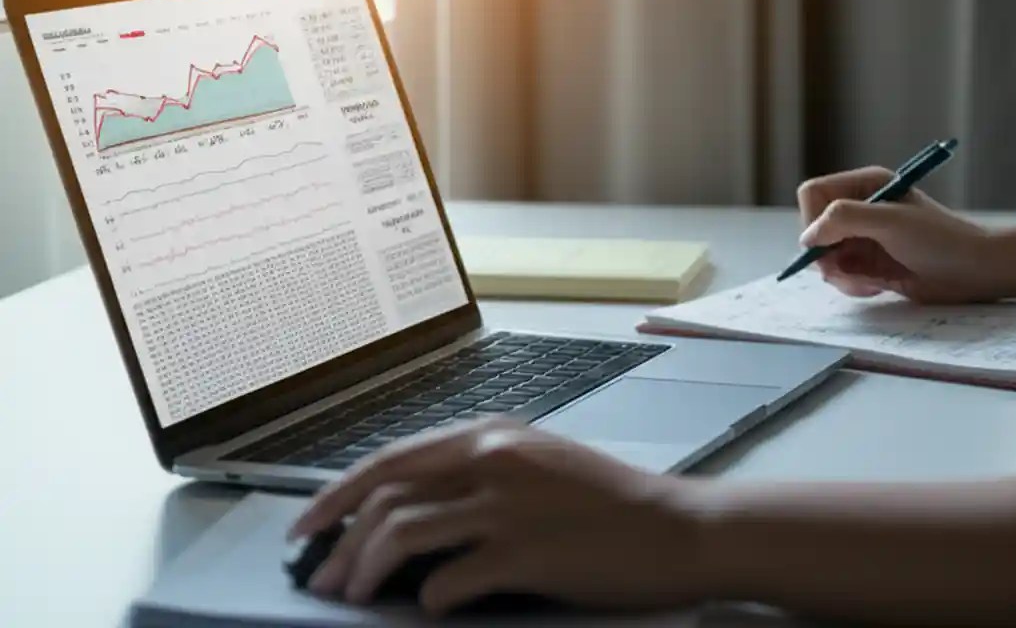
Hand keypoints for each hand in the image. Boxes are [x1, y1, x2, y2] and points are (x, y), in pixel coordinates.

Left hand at [289, 420, 704, 615]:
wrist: (679, 529)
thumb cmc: (613, 503)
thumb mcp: (540, 466)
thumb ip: (479, 475)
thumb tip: (411, 512)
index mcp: (491, 434)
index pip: (391, 458)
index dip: (337, 494)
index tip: (309, 526)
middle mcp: (492, 458)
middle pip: (383, 492)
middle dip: (338, 538)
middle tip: (321, 576)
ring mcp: (508, 504)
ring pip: (402, 533)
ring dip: (366, 570)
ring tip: (355, 598)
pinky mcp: (526, 552)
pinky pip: (449, 581)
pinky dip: (430, 599)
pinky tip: (432, 608)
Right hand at [797, 167, 994, 302]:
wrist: (974, 270)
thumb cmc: (939, 239)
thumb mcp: (890, 221)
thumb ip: (844, 219)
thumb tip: (807, 237)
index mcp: (864, 185)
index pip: (813, 194)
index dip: (812, 220)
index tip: (827, 245)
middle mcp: (859, 208)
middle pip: (814, 230)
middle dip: (827, 255)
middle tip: (847, 269)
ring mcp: (863, 238)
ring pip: (824, 257)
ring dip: (841, 275)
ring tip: (869, 281)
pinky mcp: (870, 264)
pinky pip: (842, 275)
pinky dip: (852, 285)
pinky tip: (877, 286)